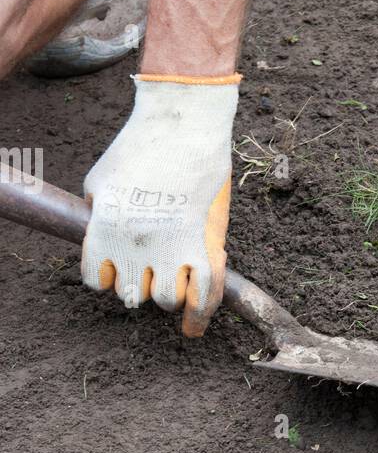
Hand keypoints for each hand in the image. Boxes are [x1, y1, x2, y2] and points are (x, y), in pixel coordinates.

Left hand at [81, 75, 238, 335]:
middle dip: (140, 283)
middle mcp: (135, 245)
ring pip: (165, 299)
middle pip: (132, 292)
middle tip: (151, 267)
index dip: (108, 277)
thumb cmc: (141, 145)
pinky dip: (199, 315)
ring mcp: (171, 247)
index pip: (97, 280)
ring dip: (168, 293)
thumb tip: (103, 235)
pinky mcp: (205, 244)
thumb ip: (97, 212)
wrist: (184, 125)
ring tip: (173, 278)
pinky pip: (204, 295)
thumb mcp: (100, 178)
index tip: (117, 270)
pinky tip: (193, 327)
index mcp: (105, 229)